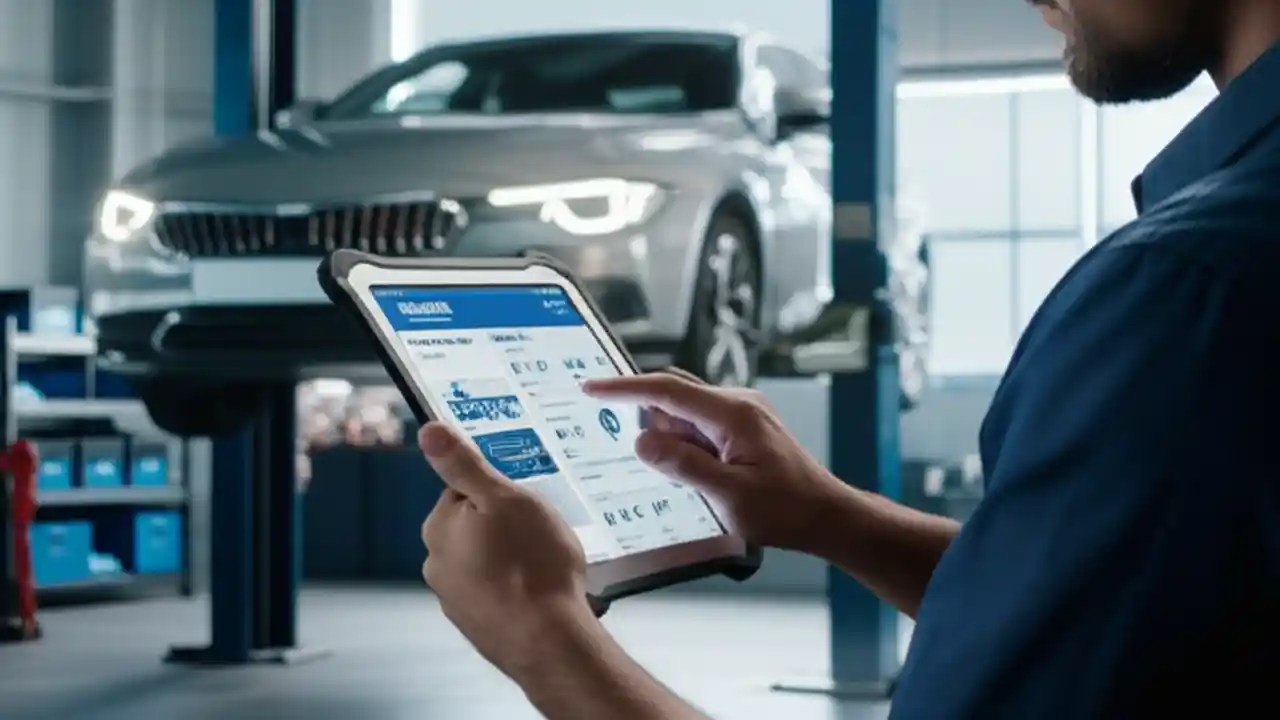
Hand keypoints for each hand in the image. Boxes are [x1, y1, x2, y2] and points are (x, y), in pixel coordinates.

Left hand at [418, 422, 595, 678]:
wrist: (549, 641)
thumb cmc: (532, 564)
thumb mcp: (505, 498)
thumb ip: (464, 464)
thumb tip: (428, 430)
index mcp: (439, 526)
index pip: (464, 489)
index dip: (499, 491)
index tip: (525, 502)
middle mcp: (437, 563)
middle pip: (475, 525)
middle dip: (506, 525)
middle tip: (540, 532)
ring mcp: (455, 599)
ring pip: (486, 560)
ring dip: (511, 558)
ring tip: (545, 563)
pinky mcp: (477, 625)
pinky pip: (497, 592)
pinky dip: (515, 588)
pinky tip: (539, 591)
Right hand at [583, 372, 848, 552]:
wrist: (827, 516)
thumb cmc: (786, 509)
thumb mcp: (728, 494)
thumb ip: (683, 466)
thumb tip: (642, 441)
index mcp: (732, 413)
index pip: (667, 390)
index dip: (625, 388)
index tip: (591, 388)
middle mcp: (737, 404)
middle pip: (675, 398)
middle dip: (653, 425)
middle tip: (646, 461)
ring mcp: (742, 415)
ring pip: (687, 416)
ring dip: (675, 444)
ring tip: (696, 484)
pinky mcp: (744, 430)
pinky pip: (701, 429)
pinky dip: (688, 448)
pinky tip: (697, 478)